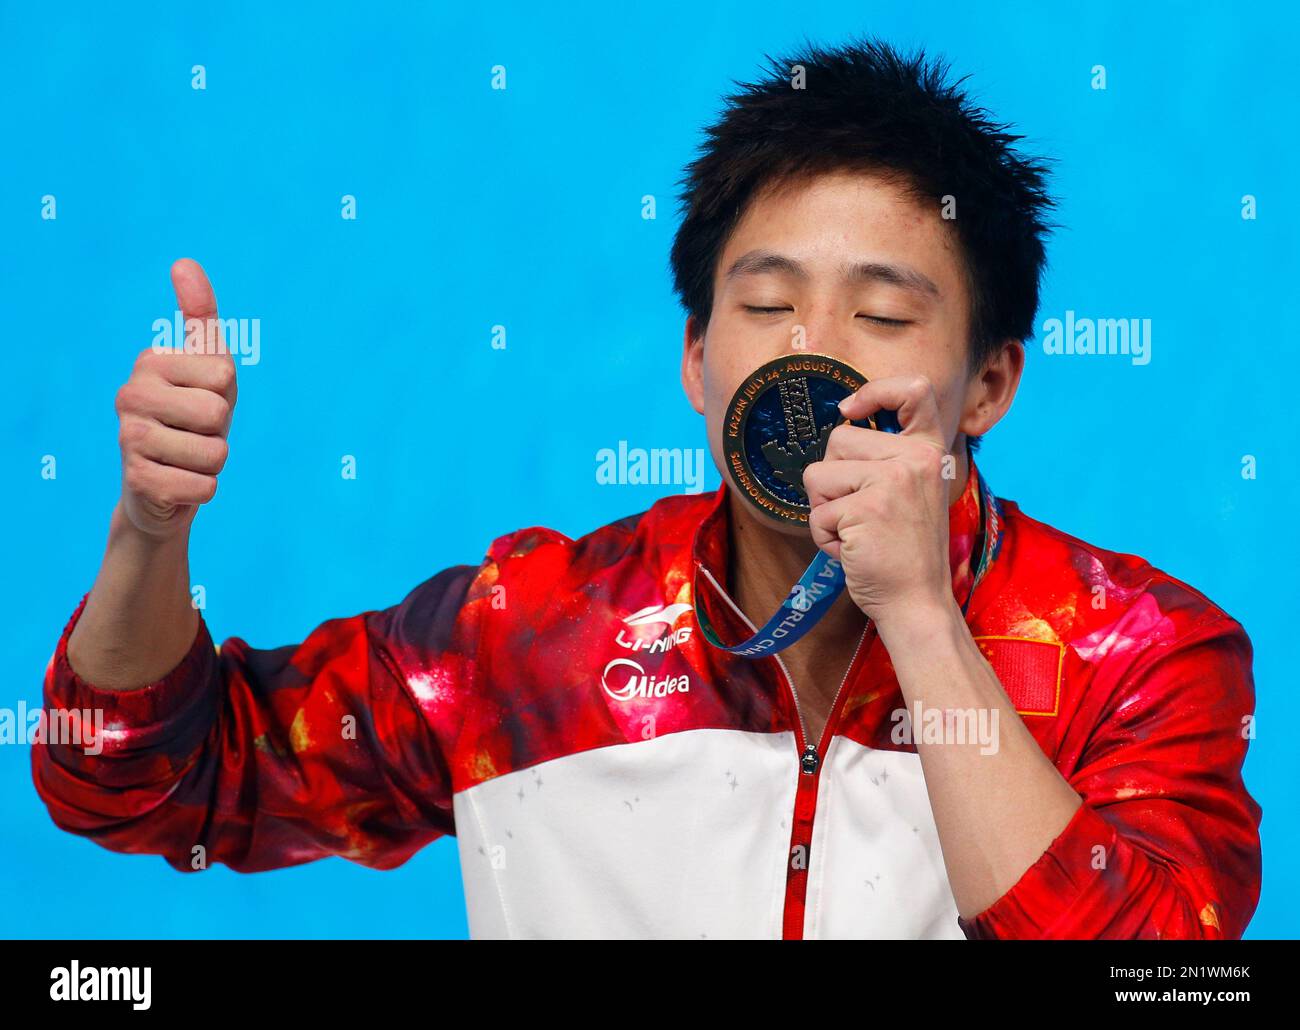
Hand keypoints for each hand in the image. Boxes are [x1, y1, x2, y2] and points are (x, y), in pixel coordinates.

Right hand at [116, 259, 236, 537]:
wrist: (163, 486)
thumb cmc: (193, 418)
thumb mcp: (208, 365)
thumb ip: (200, 316)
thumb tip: (184, 262)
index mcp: (150, 361)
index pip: (224, 373)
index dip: (225, 394)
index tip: (202, 400)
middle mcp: (129, 394)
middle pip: (217, 412)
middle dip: (221, 432)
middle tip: (196, 434)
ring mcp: (128, 437)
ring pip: (215, 453)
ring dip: (213, 463)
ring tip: (188, 458)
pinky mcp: (138, 479)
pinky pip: (204, 486)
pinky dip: (204, 490)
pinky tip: (180, 483)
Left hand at [801, 374, 952, 627]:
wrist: (916, 602)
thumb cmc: (903, 551)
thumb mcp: (911, 491)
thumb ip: (887, 458)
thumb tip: (843, 423)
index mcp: (929, 450)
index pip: (913, 390)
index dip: (875, 391)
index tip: (851, 411)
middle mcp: (916, 458)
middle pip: (838, 438)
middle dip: (832, 479)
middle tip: (860, 514)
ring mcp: (892, 481)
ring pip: (818, 474)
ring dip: (824, 509)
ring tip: (856, 532)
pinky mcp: (865, 507)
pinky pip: (816, 512)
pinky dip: (824, 537)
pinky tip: (853, 551)